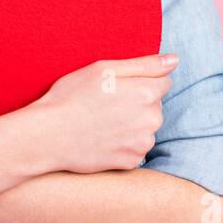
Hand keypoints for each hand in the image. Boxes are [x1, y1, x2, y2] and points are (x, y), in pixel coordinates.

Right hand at [23, 53, 177, 174]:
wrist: (47, 137)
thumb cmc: (71, 97)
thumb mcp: (104, 69)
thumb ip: (144, 64)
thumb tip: (175, 60)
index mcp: (146, 92)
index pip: (163, 81)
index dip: (139, 81)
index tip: (116, 87)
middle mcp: (152, 119)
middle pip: (155, 105)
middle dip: (137, 102)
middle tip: (104, 104)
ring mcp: (142, 143)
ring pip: (146, 127)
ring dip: (132, 124)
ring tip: (101, 122)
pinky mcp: (131, 162)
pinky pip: (135, 148)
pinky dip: (123, 144)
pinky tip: (102, 138)